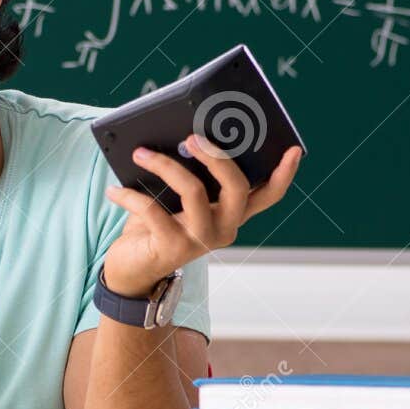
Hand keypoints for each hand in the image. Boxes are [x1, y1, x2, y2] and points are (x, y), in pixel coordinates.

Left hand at [102, 134, 302, 297]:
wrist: (131, 272)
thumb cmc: (155, 227)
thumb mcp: (175, 200)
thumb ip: (187, 176)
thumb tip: (179, 136)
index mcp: (230, 213)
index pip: (267, 196)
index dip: (283, 174)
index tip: (294, 150)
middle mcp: (223, 228)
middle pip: (235, 186)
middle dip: (216, 155)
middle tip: (192, 136)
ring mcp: (199, 241)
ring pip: (193, 192)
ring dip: (164, 166)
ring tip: (140, 153)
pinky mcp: (171, 249)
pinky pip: (152, 211)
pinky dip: (130, 196)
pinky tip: (115, 190)